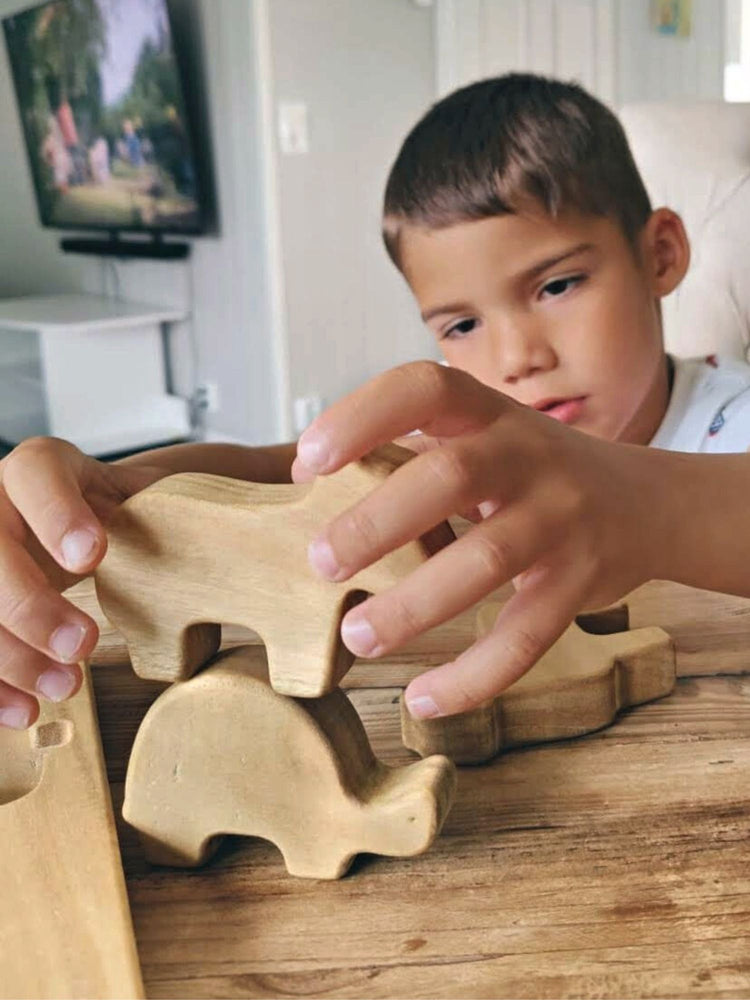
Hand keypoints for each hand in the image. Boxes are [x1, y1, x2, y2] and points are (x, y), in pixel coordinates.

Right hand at [0, 437, 163, 728]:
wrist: (93, 534)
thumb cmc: (123, 514)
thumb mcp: (151, 495)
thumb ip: (188, 495)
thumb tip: (261, 491)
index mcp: (42, 469)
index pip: (34, 472)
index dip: (56, 513)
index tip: (92, 556)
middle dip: (31, 604)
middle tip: (83, 644)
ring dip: (12, 655)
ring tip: (66, 686)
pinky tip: (25, 711)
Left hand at [294, 363, 672, 717]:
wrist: (644, 504)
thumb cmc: (529, 473)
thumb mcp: (481, 440)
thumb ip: (406, 452)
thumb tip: (303, 479)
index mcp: (487, 414)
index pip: (425, 388)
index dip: (363, 415)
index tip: (308, 459)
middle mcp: (527, 455)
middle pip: (450, 476)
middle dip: (377, 521)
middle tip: (321, 562)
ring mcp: (560, 517)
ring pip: (487, 560)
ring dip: (414, 605)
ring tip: (358, 635)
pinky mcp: (579, 582)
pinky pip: (526, 635)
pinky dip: (472, 675)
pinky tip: (424, 700)